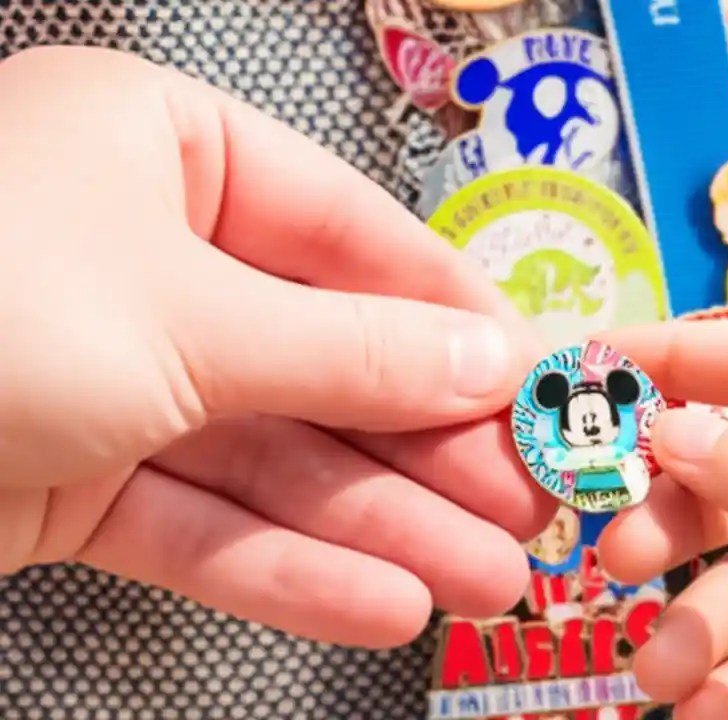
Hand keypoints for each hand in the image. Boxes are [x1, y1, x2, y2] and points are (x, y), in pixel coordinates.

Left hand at [0, 47, 555, 646]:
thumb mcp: (187, 317)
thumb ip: (352, 349)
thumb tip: (491, 360)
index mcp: (164, 155)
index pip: (354, 235)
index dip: (458, 315)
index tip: (542, 381)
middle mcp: (144, 256)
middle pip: (328, 359)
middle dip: (432, 445)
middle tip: (531, 507)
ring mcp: (108, 374)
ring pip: (276, 455)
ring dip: (385, 524)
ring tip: (489, 582)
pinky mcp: (67, 478)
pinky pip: (202, 520)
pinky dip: (289, 567)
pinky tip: (383, 604)